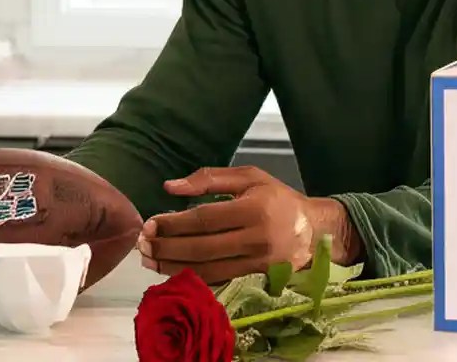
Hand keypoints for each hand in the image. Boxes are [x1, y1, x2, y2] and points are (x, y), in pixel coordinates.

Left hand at [136, 166, 362, 283]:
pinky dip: (192, 276)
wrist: (314, 228)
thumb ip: (209, 178)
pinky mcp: (257, 277)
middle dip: (167, 246)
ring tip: (150, 260)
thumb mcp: (249, 177)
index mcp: (254, 207)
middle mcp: (256, 237)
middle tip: (142, 244)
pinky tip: (173, 270)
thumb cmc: (278, 198)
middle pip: (201, 247)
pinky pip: (218, 279)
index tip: (151, 223)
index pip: (204, 219)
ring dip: (173, 265)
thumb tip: (170, 186)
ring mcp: (258, 261)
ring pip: (207, 268)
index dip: (173, 223)